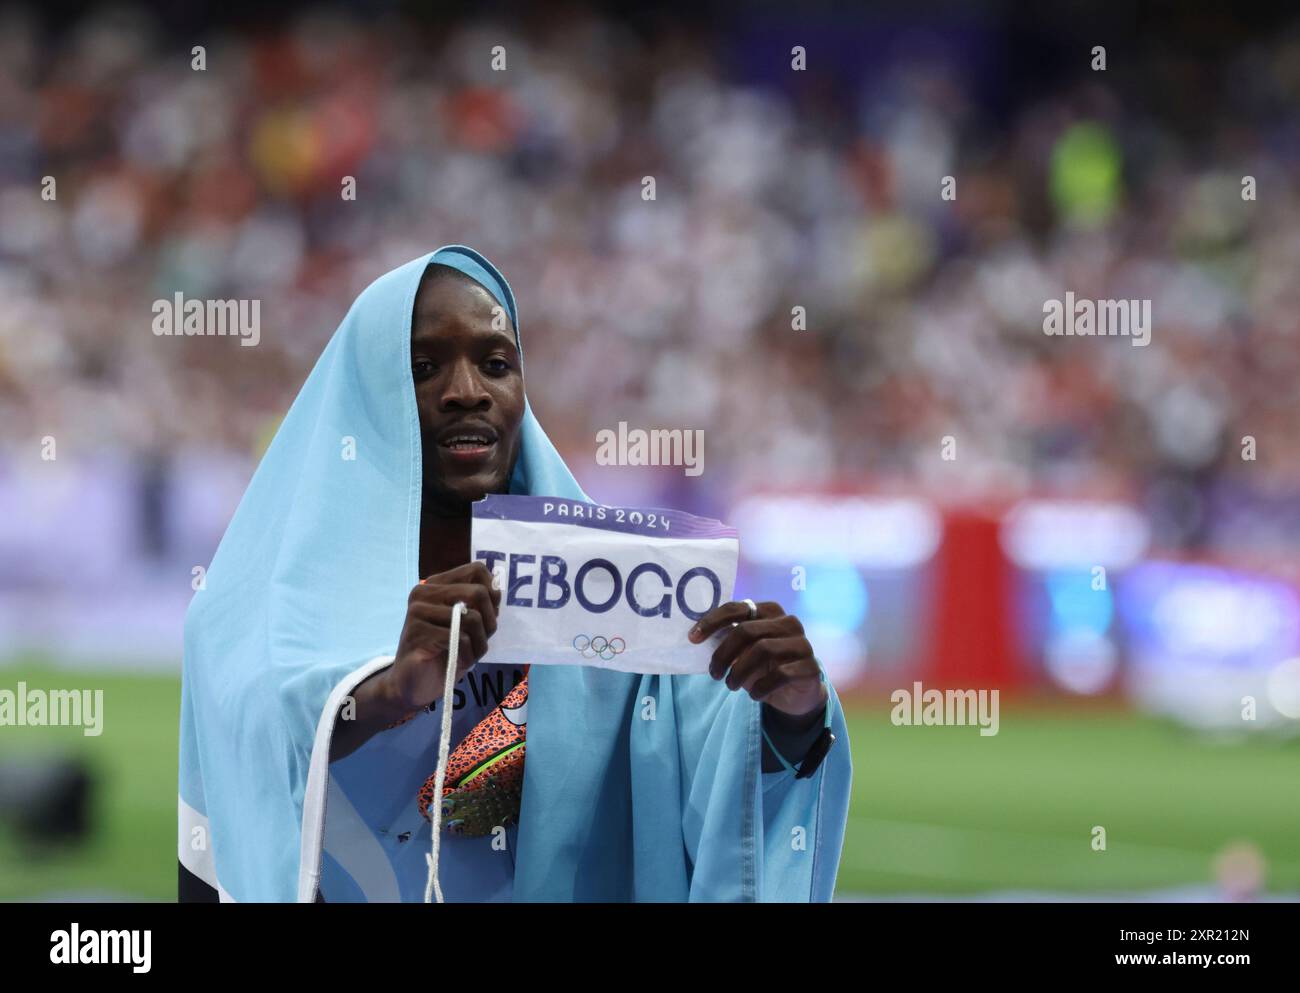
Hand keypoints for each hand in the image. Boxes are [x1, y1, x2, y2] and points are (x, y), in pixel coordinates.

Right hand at [384, 561, 500, 714]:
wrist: (412, 684)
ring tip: (468, 653)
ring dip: (479, 643)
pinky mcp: (417, 633)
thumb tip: (497, 589)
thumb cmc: (444, 651)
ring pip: (473, 618)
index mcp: (435, 585)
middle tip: (481, 640)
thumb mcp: (467, 623)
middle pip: (478, 593)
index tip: (488, 615)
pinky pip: (461, 639)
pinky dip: (468, 655)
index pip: (477, 570)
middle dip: (489, 622)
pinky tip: (457, 662)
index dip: (492, 593)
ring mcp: (417, 611)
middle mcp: (423, 592)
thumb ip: (480, 604)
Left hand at [688, 600, 826, 717]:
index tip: (693, 639)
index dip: (712, 621)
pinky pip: (781, 674)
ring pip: (763, 650)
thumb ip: (727, 640)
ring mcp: (803, 643)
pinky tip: (754, 695)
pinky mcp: (811, 667)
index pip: (738, 608)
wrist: (797, 693)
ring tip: (731, 685)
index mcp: (770, 611)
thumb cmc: (764, 667)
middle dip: (723, 654)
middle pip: (747, 631)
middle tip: (714, 673)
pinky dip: (761, 687)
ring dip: (739, 672)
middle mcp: (789, 622)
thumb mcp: (744, 653)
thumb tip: (696, 637)